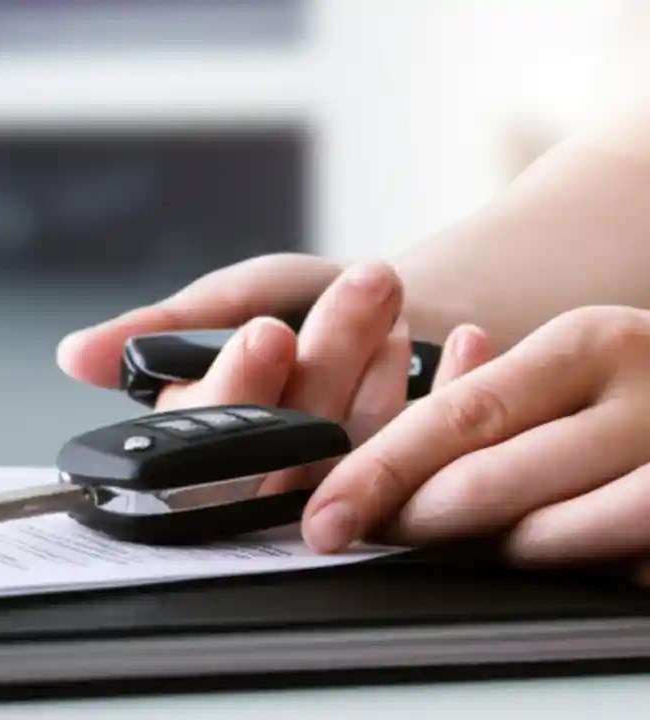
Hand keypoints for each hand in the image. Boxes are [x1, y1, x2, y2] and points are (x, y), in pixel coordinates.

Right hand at [58, 253, 490, 491]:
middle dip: (319, 360)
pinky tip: (462, 335)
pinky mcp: (402, 483)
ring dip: (373, 359)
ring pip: (350, 440)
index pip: (208, 431)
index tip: (266, 332)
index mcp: (214, 433)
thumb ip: (160, 328)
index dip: (235, 387)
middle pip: (281, 437)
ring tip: (384, 289)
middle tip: (356, 289)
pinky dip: (447, 384)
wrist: (392, 303)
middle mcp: (271, 467)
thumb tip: (72, 356)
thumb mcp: (229, 298)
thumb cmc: (297, 302)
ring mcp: (339, 480)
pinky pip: (421, 448)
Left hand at [302, 306, 649, 582]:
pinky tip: (547, 560)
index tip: (323, 516)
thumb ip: (487, 406)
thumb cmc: (635, 392)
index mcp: (588, 344)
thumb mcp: (571, 370)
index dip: (378, 471)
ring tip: (458, 548)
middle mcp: (643, 390)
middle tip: (359, 538)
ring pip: (556, 533)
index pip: (457, 415)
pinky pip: (621, 562)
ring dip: (490, 551)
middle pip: (494, 475)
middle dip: (412, 520)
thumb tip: (371, 469)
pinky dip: (575, 570)